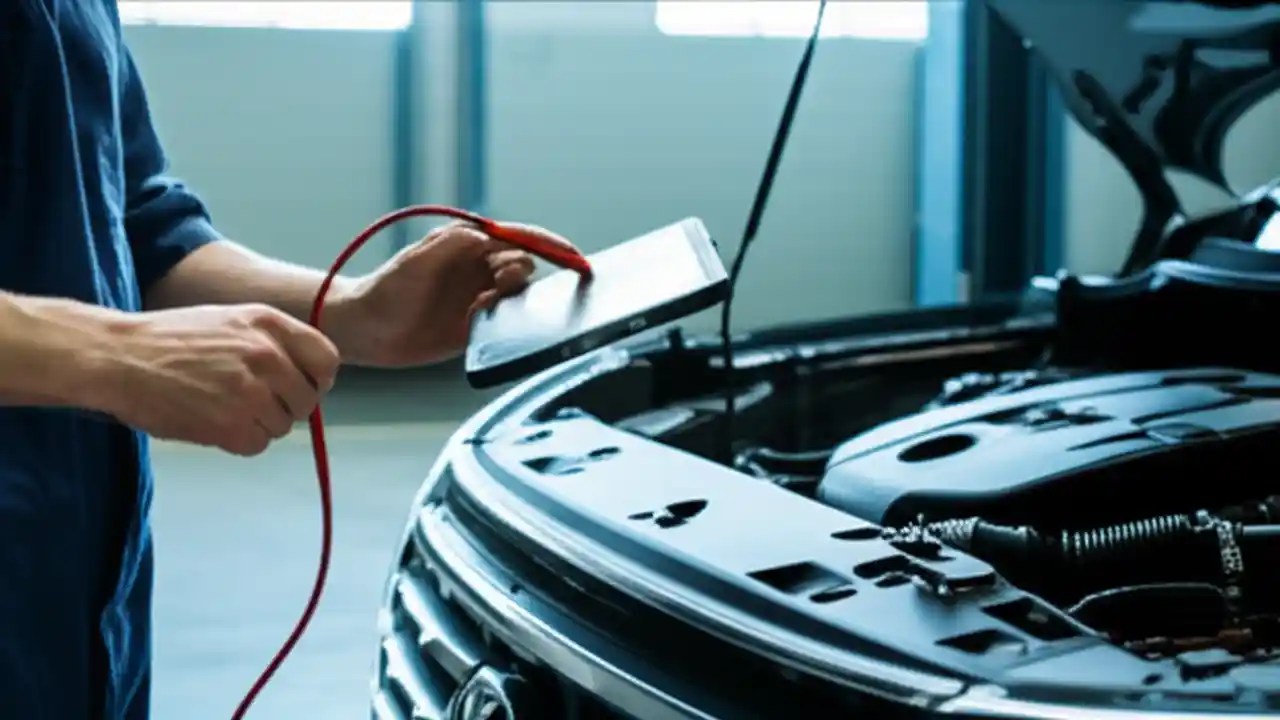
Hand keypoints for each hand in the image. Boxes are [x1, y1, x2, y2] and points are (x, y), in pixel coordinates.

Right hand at [103, 304, 340, 455]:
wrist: (120, 358)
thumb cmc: (171, 339)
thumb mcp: (231, 320)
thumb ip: (271, 342)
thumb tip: (305, 375)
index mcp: (269, 324)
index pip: (327, 359)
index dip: (318, 379)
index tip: (303, 386)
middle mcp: (267, 355)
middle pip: (308, 399)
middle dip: (287, 406)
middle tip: (254, 403)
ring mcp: (251, 391)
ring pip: (284, 425)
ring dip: (260, 424)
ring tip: (224, 408)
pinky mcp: (231, 425)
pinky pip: (258, 444)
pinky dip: (240, 441)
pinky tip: (214, 423)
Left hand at [324, 222, 539, 366]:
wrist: (365, 329)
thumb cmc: (386, 288)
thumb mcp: (418, 260)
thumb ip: (454, 245)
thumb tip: (489, 238)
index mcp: (471, 244)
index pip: (520, 238)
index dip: (550, 245)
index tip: (573, 256)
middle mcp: (480, 268)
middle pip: (525, 264)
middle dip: (522, 273)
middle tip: (498, 286)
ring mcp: (480, 296)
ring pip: (519, 294)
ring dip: (513, 298)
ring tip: (483, 306)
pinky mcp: (477, 326)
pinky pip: (506, 321)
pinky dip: (505, 321)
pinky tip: (481, 321)